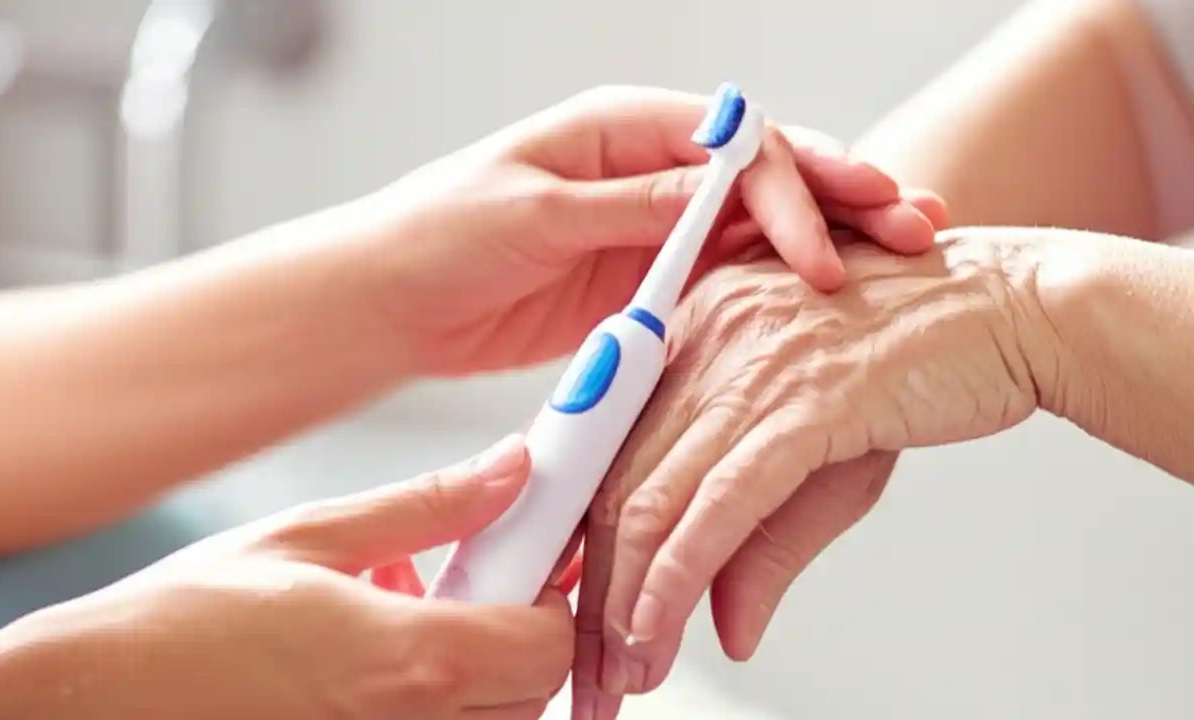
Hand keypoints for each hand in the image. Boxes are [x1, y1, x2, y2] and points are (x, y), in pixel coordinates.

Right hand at [0, 436, 572, 719]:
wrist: (90, 702)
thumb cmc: (179, 623)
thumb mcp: (310, 536)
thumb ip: (426, 505)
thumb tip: (510, 468)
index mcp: (409, 661)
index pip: (548, 639)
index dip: (551, 593)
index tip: (528, 557)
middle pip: (533, 688)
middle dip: (514, 631)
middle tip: (457, 586)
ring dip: (475, 671)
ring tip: (401, 624)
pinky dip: (433, 702)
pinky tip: (371, 669)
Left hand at [352, 85, 946, 374]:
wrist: (390, 298)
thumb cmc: (437, 235)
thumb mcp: (532, 212)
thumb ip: (626, 203)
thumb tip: (714, 186)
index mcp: (619, 130)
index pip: (732, 144)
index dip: (791, 183)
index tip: (828, 242)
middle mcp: (648, 170)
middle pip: (764, 177)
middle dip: (839, 199)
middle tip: (913, 227)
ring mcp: (652, 228)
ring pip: (757, 229)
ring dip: (825, 245)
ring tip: (902, 267)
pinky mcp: (645, 283)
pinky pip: (724, 280)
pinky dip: (778, 291)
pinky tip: (831, 308)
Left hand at [573, 229, 1062, 717]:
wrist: (1015, 303)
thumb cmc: (919, 364)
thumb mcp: (821, 460)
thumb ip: (762, 542)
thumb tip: (728, 632)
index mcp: (692, 332)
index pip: (609, 452)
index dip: (580, 541)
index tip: (570, 612)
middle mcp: (705, 340)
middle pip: (614, 484)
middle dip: (593, 593)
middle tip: (586, 673)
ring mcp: (752, 366)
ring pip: (652, 498)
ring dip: (626, 603)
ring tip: (621, 675)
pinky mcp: (808, 399)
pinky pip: (720, 500)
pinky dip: (677, 574)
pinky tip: (656, 627)